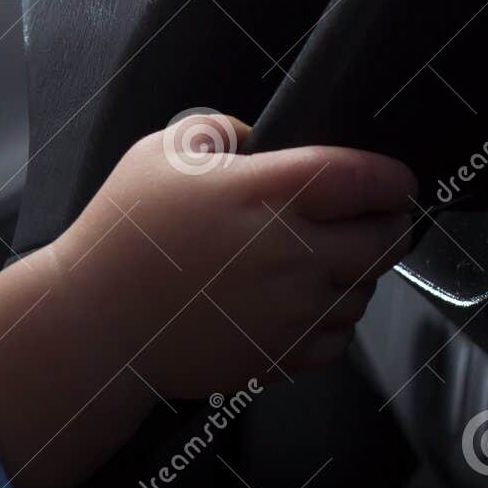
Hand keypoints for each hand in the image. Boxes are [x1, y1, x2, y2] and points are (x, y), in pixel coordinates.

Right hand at [57, 112, 417, 395]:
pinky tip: (292, 300)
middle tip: (369, 215)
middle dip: (387, 223)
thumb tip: (259, 140)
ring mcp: (292, 312)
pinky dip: (329, 318)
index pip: (368, 179)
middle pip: (387, 239)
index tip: (392, 177)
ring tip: (315, 259)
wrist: (95, 321)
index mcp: (266, 194)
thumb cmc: (123, 236)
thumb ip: (222, 131)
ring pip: (367, 290)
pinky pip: (339, 337)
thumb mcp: (160, 152)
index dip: (392, 176)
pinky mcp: (283, 357)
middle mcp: (291, 255)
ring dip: (356, 273)